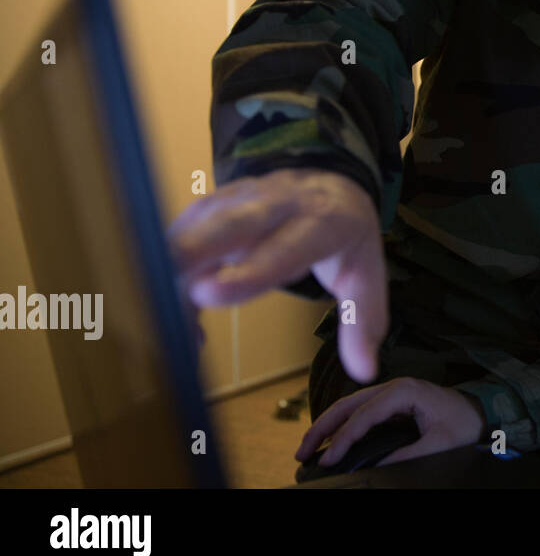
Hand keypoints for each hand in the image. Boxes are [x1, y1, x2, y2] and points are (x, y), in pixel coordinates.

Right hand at [167, 167, 387, 382]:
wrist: (330, 185)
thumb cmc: (345, 237)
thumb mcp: (366, 275)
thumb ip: (363, 321)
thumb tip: (366, 370)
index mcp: (322, 221)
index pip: (285, 246)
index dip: (248, 270)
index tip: (209, 295)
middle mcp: (277, 204)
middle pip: (229, 224)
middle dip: (189, 252)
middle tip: (157, 291)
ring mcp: (240, 200)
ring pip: (196, 228)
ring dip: (173, 275)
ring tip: (172, 327)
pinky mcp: (213, 206)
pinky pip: (181, 236)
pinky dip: (170, 275)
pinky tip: (174, 316)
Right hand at [295, 378, 486, 465]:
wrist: (481, 412)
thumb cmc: (464, 425)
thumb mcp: (439, 444)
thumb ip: (409, 455)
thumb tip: (377, 467)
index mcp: (404, 391)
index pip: (364, 414)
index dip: (343, 438)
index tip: (327, 460)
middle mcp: (393, 387)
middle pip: (348, 404)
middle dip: (323, 428)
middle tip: (302, 453)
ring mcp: (391, 392)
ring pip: (350, 406)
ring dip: (327, 426)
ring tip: (307, 449)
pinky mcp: (391, 402)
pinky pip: (359, 411)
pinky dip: (341, 425)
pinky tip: (329, 441)